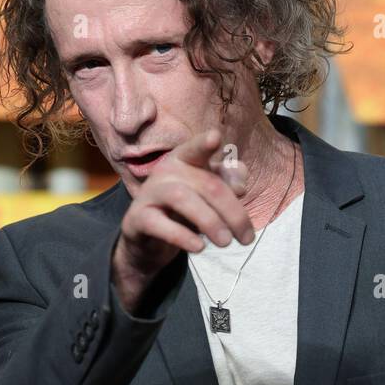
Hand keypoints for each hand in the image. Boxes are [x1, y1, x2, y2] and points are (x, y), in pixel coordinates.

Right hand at [111, 128, 253, 312]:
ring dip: (210, 221)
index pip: (196, 149)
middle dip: (232, 212)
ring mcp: (150, 193)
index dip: (204, 144)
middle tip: (246, 238)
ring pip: (182, 198)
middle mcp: (166, 171)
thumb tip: (239, 187)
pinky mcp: (138, 218)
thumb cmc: (185, 210)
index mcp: (185, 160)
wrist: (150, 239)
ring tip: (226, 242)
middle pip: (206, 183)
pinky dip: (182, 236)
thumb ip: (229, 183)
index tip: (215, 137)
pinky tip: (199, 247)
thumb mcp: (210, 196)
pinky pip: (159, 224)